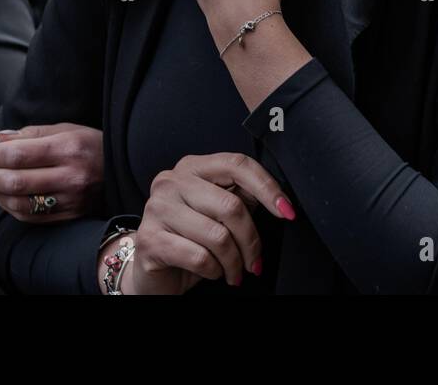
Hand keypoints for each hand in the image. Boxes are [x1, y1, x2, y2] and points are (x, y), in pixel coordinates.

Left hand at [0, 123, 103, 221]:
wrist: (123, 169)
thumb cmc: (91, 144)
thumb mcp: (66, 128)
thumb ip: (31, 134)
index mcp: (67, 148)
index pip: (16, 154)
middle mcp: (69, 176)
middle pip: (12, 180)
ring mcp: (70, 199)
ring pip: (18, 202)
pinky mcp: (69, 215)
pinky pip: (30, 216)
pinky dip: (8, 206)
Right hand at [110, 153, 294, 294]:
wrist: (153, 272)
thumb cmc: (191, 240)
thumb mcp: (218, 213)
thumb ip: (241, 198)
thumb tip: (278, 200)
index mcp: (192, 167)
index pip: (237, 164)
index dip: (267, 187)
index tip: (287, 212)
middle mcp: (171, 181)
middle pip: (231, 205)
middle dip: (251, 241)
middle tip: (255, 262)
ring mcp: (157, 208)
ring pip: (217, 235)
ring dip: (234, 262)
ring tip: (234, 271)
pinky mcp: (150, 239)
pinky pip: (199, 257)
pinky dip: (214, 271)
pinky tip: (212, 272)